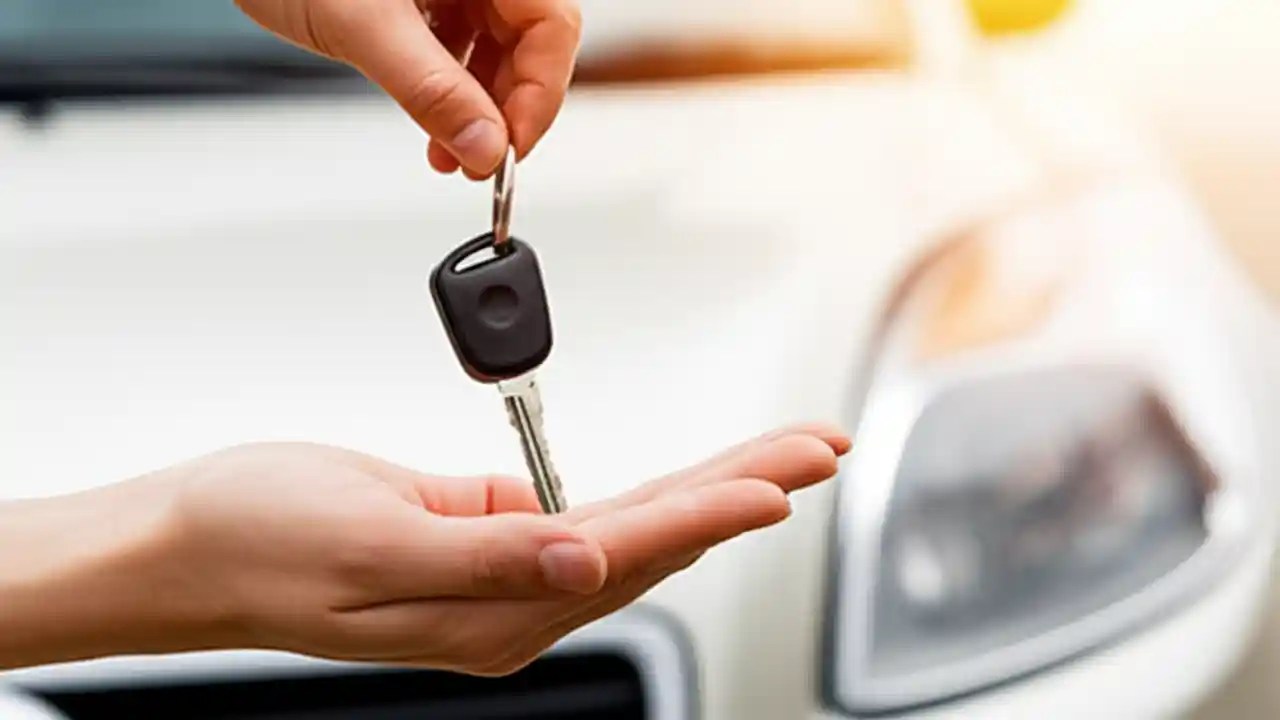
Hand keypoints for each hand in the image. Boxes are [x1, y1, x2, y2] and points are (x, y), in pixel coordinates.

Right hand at [0, 424, 849, 674]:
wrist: (187, 544)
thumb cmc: (259, 539)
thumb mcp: (373, 541)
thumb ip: (490, 555)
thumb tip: (589, 561)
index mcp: (495, 611)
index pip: (635, 549)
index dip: (716, 508)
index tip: (785, 477)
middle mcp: (514, 602)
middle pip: (658, 537)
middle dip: (745, 488)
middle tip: (820, 447)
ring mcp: (503, 575)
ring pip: (636, 527)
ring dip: (713, 486)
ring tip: (784, 457)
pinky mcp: (483, 540)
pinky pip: (588, 516)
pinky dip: (653, 493)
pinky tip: (692, 481)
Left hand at [234, 0, 581, 176]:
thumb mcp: (363, 24)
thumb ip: (430, 89)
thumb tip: (484, 146)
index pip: (552, 26)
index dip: (540, 94)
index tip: (508, 149)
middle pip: (531, 42)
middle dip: (508, 110)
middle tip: (482, 161)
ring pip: (497, 50)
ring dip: (480, 108)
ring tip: (451, 153)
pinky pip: (460, 47)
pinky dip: (451, 90)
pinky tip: (433, 122)